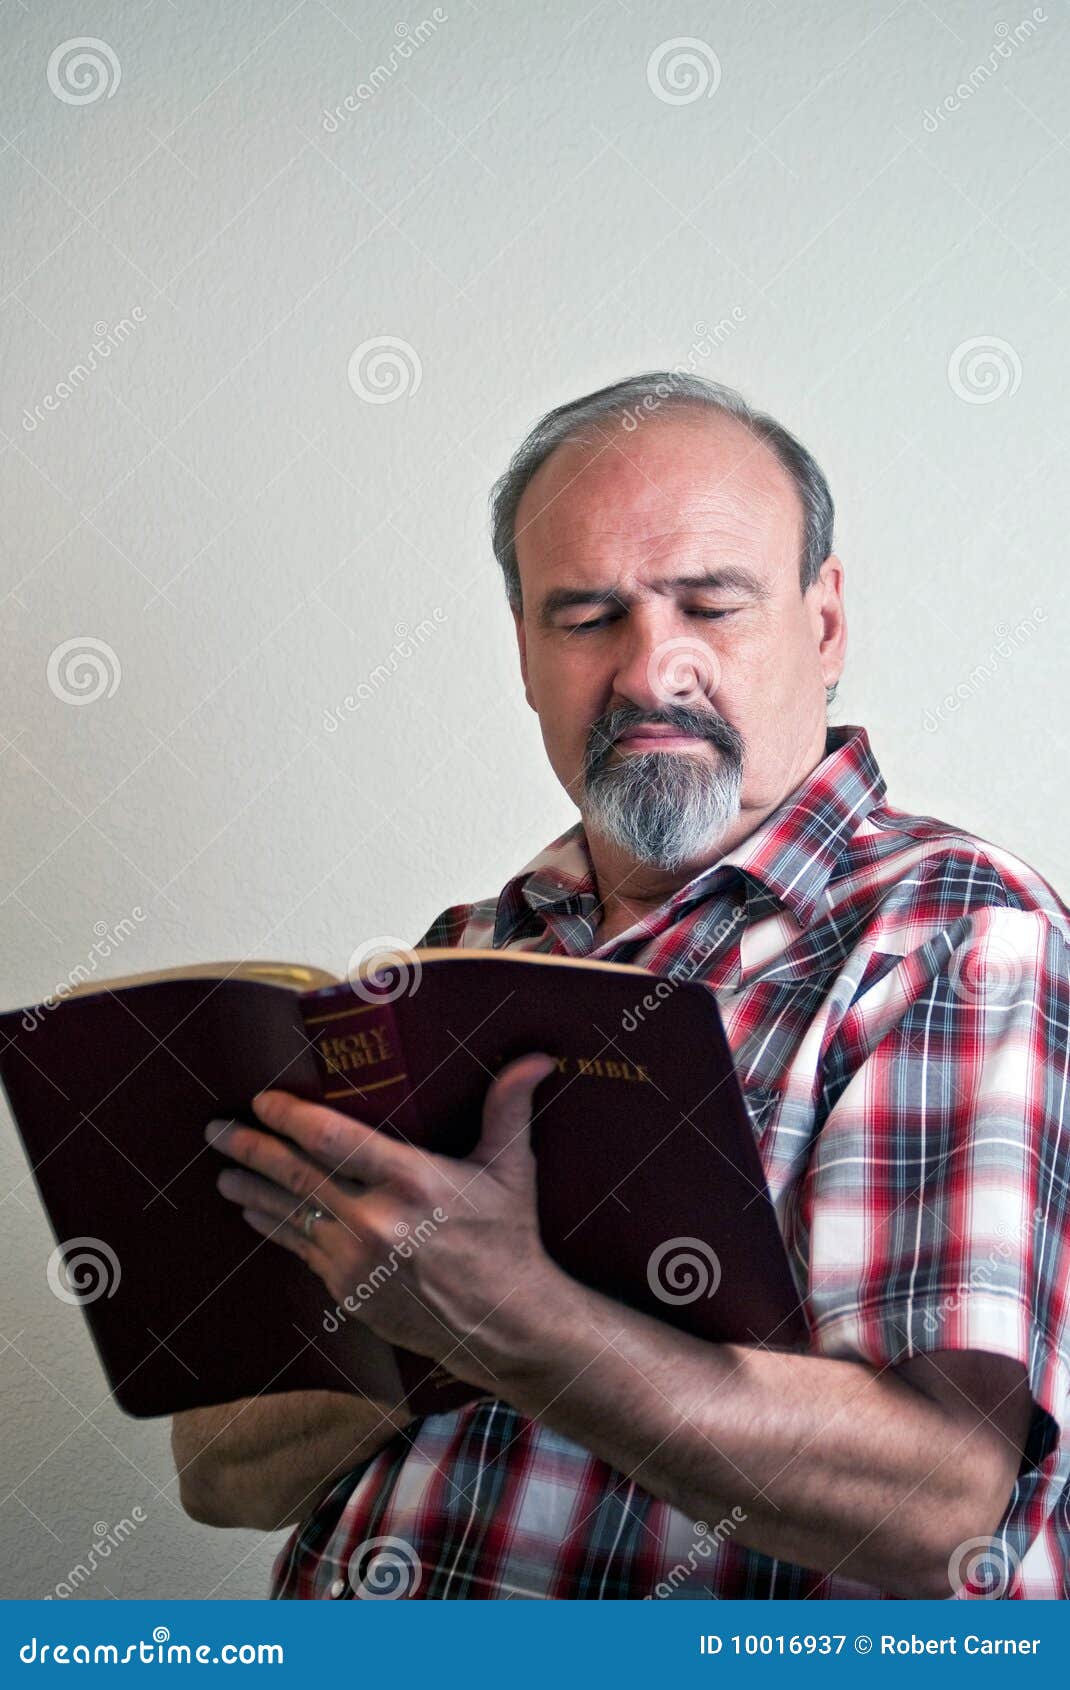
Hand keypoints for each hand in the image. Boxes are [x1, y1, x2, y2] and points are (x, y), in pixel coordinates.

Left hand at [204, 1051, 574, 1391]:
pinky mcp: (346, 1291)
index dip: (290, 1116)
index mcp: (411, 1180)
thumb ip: (509, 1108)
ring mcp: (356, 1260)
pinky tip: (256, 1214)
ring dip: (250, 1191)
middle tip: (218, 1128)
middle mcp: (376, 1220)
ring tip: (223, 1172)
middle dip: (251, 1148)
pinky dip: (274, 1228)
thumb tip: (537, 1057)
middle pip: (295, 1175)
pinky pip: (301, 1250)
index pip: (333, 1139)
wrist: (505, 1324)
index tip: (262, 1100)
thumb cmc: (508, 1239)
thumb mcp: (512, 1168)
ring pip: (289, 1215)